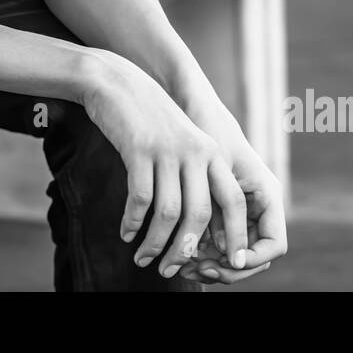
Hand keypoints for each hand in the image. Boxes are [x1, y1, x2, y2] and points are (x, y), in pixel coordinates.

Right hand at [79, 52, 253, 277]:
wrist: (117, 83)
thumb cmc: (150, 120)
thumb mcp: (182, 143)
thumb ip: (194, 175)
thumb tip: (198, 225)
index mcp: (212, 153)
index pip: (234, 202)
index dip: (234, 235)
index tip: (229, 263)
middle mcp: (196, 152)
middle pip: (200, 214)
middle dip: (186, 250)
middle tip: (170, 270)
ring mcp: (168, 150)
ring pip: (168, 212)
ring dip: (156, 242)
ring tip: (144, 258)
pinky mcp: (139, 149)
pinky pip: (140, 198)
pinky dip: (133, 221)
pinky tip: (126, 233)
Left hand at [179, 99, 287, 284]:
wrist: (193, 110)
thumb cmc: (209, 131)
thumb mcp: (216, 168)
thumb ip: (223, 209)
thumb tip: (226, 253)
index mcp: (268, 196)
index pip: (274, 245)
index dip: (253, 259)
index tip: (226, 262)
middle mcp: (259, 209)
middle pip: (254, 258)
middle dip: (228, 269)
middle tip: (197, 269)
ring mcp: (241, 214)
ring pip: (234, 256)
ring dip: (212, 266)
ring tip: (184, 266)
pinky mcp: (221, 215)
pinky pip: (218, 246)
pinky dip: (202, 254)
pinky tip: (181, 255)